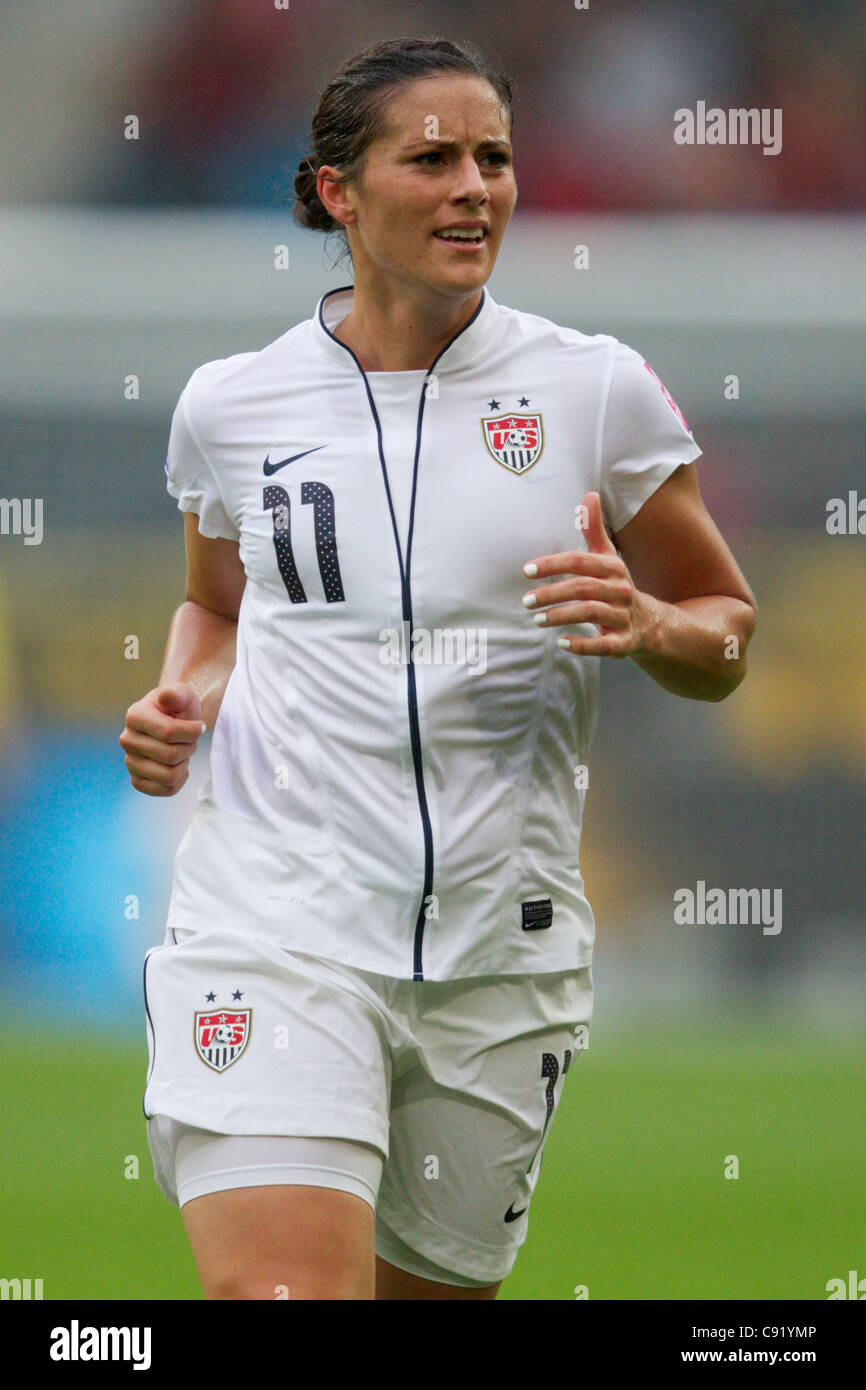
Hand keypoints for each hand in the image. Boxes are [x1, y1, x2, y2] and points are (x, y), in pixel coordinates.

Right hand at [119, 683, 206, 796]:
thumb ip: (177, 693)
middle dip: (189, 747)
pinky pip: (166, 790)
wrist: (173, 722)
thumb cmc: (178, 708)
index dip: (193, 732)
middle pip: (171, 756)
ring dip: (184, 764)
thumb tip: (166, 699)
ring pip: (169, 776)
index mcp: (134, 716)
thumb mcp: (182, 694)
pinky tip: (177, 765)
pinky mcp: (138, 781)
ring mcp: (130, 762)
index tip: (200, 726)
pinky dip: (179, 780)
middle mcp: (127, 740)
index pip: (169, 733)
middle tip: (189, 740)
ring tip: (182, 751)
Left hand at [521, 492, 652, 656]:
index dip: (552, 564)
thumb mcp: (608, 557)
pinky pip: (604, 645)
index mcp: (612, 568)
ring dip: (561, 615)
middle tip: (526, 601)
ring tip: (537, 619)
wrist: (651, 622)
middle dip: (552, 593)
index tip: (527, 570)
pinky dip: (583, 645)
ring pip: (591, 613)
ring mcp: (623, 616)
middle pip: (582, 588)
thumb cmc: (617, 586)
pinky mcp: (623, 642)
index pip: (579, 561)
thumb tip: (589, 494)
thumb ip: (594, 529)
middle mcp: (619, 590)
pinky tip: (561, 642)